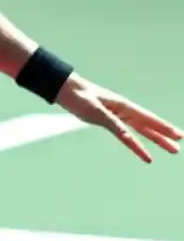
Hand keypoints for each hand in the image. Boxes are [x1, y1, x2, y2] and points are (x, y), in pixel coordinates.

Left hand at [56, 74, 182, 162]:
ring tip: (169, 148)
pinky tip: (141, 149)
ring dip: (154, 140)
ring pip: (140, 130)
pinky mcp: (108, 120)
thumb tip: (127, 136)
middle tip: (177, 148)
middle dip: (163, 137)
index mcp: (124, 106)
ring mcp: (117, 116)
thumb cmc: (81, 97)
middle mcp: (124, 111)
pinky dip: (134, 141)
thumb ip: (113, 124)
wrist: (66, 91)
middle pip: (148, 126)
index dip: (163, 128)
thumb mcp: (96, 112)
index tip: (178, 135)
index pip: (148, 119)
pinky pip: (125, 133)